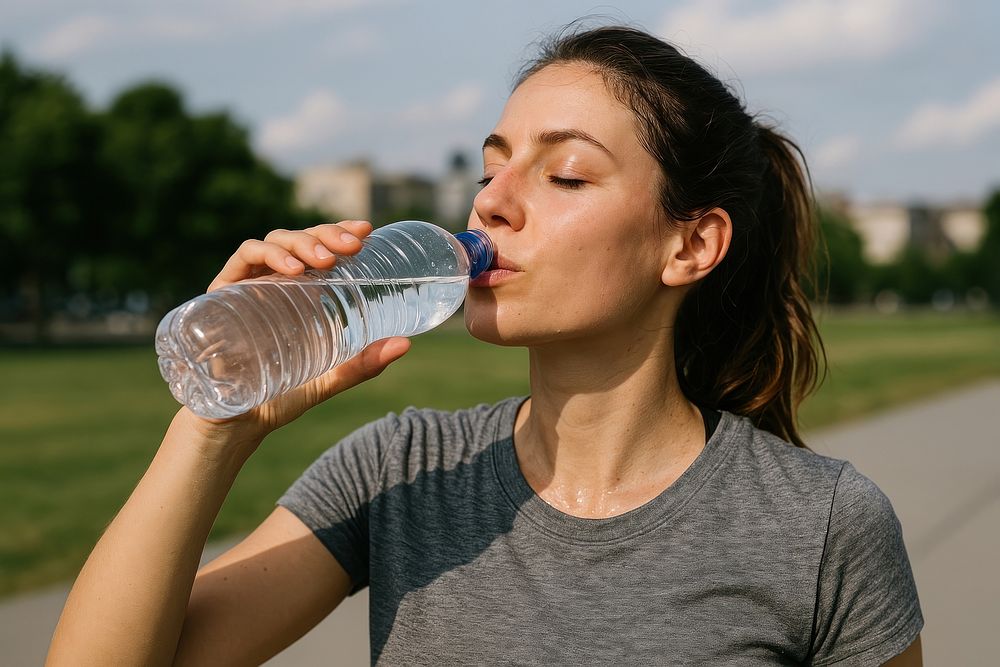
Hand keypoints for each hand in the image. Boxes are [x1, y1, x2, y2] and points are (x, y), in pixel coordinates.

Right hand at [188, 221, 411, 440]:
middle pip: (301, 239)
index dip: (340, 232)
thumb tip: (406, 345)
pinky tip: (290, 269)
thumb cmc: (281, 396)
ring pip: (275, 240)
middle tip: (352, 247)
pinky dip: (267, 254)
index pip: (320, 248)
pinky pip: (243, 258)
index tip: (366, 231)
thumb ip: (363, 364)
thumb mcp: (330, 377)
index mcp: (300, 292)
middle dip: (327, 235)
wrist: (236, 423)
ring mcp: (247, 283)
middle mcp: (273, 281)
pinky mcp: (222, 291)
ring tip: (325, 261)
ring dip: (302, 242)